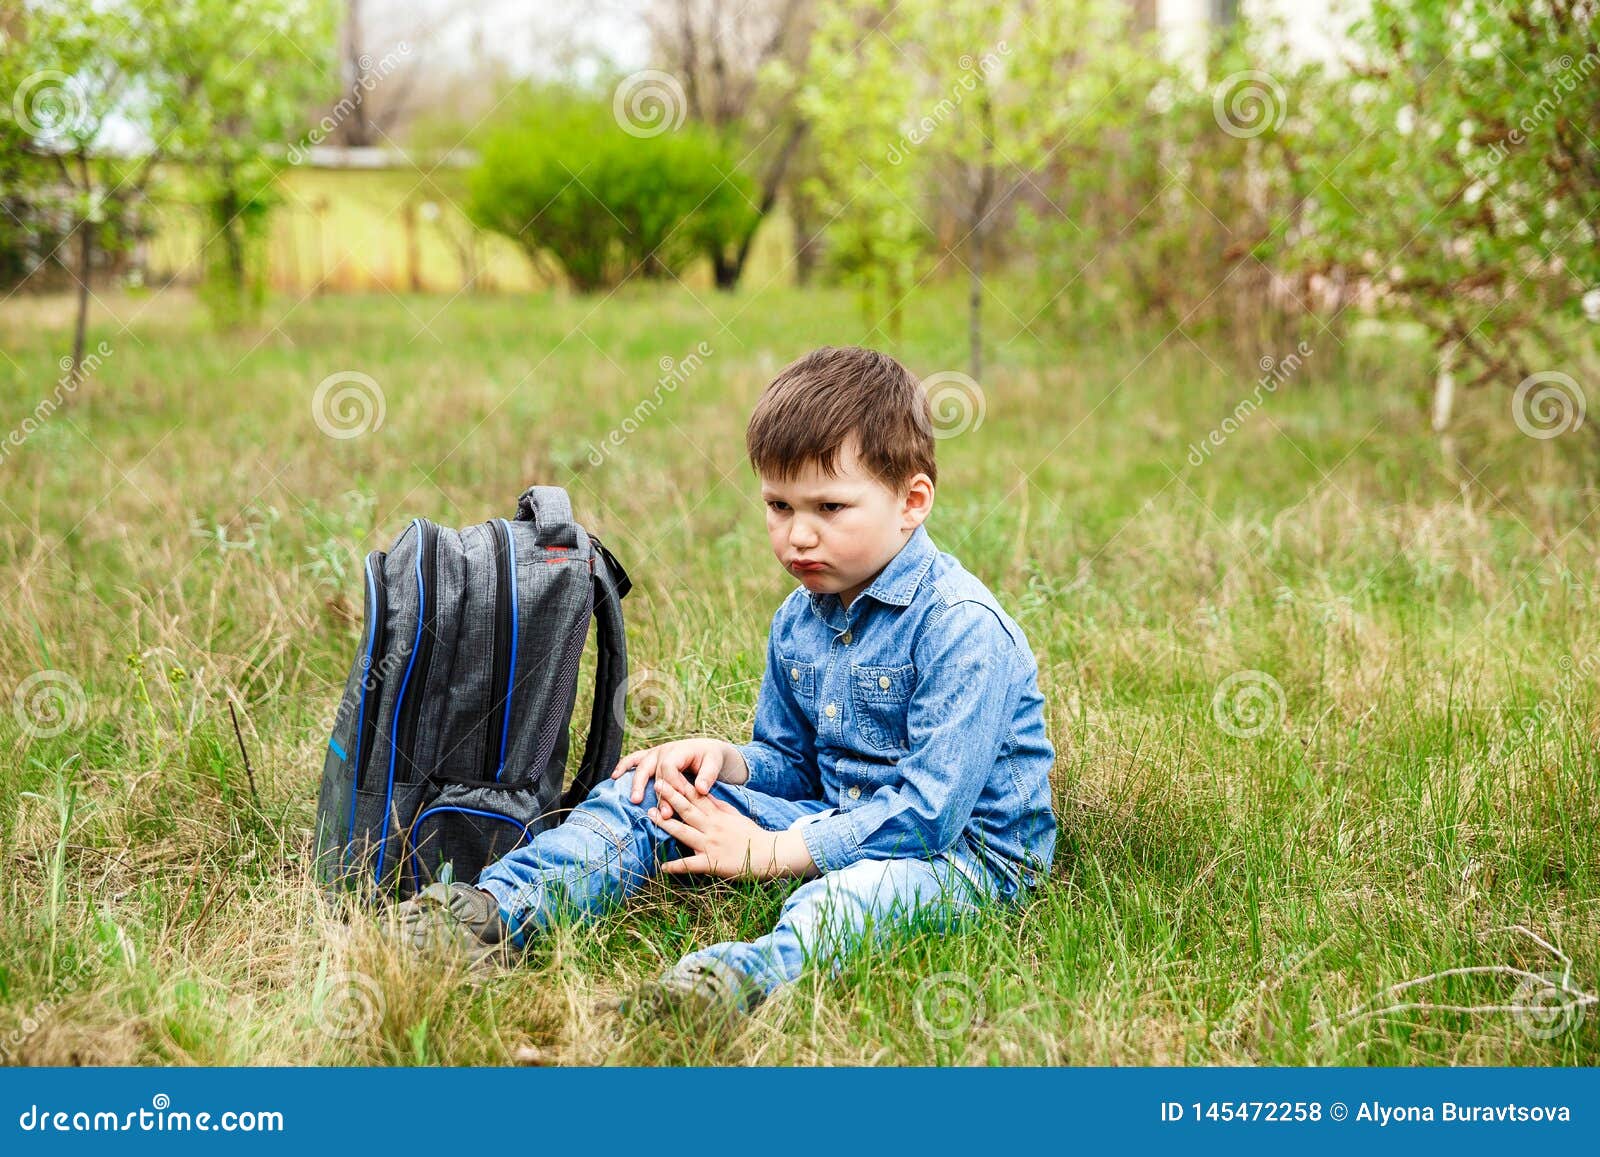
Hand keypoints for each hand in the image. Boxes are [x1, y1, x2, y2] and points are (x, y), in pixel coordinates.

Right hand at [611, 738, 746, 818]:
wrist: (706, 749)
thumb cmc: (710, 757)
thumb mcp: (714, 763)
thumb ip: (708, 775)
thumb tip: (701, 789)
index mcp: (679, 750)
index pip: (670, 768)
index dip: (673, 785)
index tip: (679, 801)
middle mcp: (664, 750)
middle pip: (654, 770)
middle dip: (657, 792)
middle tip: (661, 810)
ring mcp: (654, 753)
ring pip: (641, 766)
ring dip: (637, 783)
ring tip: (635, 800)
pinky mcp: (649, 757)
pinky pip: (632, 760)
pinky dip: (623, 766)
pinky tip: (614, 777)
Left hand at [650, 780, 815, 879]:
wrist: (769, 854)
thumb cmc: (752, 836)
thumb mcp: (736, 816)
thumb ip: (719, 806)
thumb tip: (705, 794)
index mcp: (718, 815)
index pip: (697, 797)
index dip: (682, 786)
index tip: (669, 774)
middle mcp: (712, 827)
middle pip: (688, 809)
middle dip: (671, 797)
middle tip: (657, 785)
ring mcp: (711, 844)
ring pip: (684, 832)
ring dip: (666, 824)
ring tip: (650, 816)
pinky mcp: (712, 863)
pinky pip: (691, 864)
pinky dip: (677, 866)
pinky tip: (663, 866)